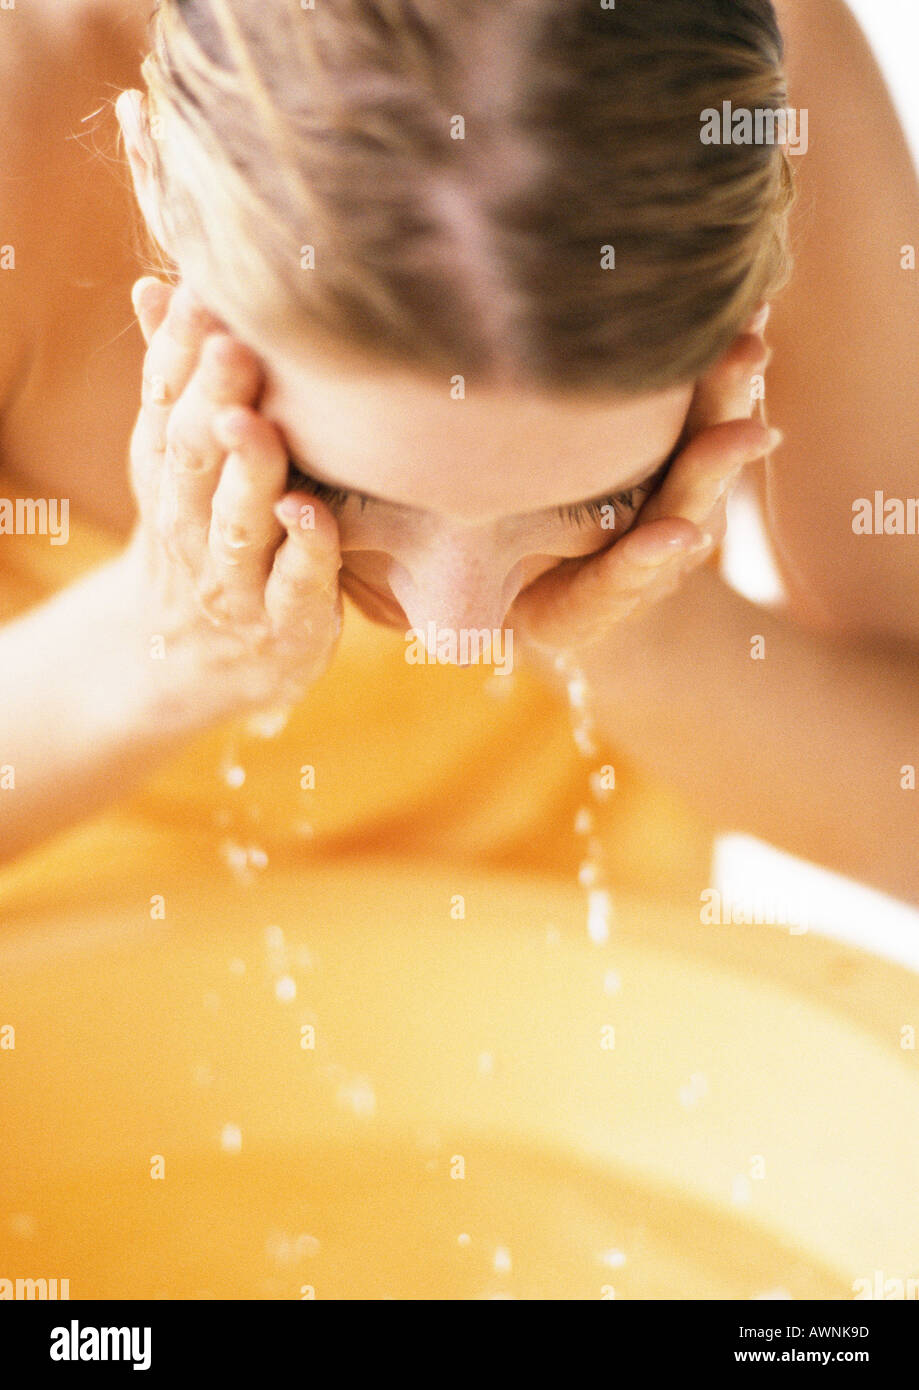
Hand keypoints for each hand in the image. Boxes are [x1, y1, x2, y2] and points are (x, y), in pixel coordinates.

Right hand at [121, 276, 343, 725]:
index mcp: (167, 476)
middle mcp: (191, 525)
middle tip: (233, 342)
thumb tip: (157, 285)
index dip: (179, 352)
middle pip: (195, 456)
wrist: (190, 663)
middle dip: (212, 398)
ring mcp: (236, 580)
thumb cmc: (202, 539)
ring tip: (254, 421)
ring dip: (248, 471)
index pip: (164, 405)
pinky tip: (311, 512)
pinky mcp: (286, 625)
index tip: (201, 293)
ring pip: (237, 521)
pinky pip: (295, 585)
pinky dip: (305, 550)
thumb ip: (179, 382)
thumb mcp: (179, 468)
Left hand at [509, 311, 780, 665]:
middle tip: (751, 348)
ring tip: (742, 437)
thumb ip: (562, 384)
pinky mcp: (597, 603)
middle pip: (703, 445)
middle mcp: (661, 504)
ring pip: (684, 510)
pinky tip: (678, 537)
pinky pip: (624, 577)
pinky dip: (651, 557)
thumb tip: (548, 270)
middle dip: (729, 400)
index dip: (722, 360)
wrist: (507, 608)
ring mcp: (639, 555)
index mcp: (656, 460)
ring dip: (712, 472)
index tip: (751, 298)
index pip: (694, 400)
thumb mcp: (541, 440)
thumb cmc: (532, 511)